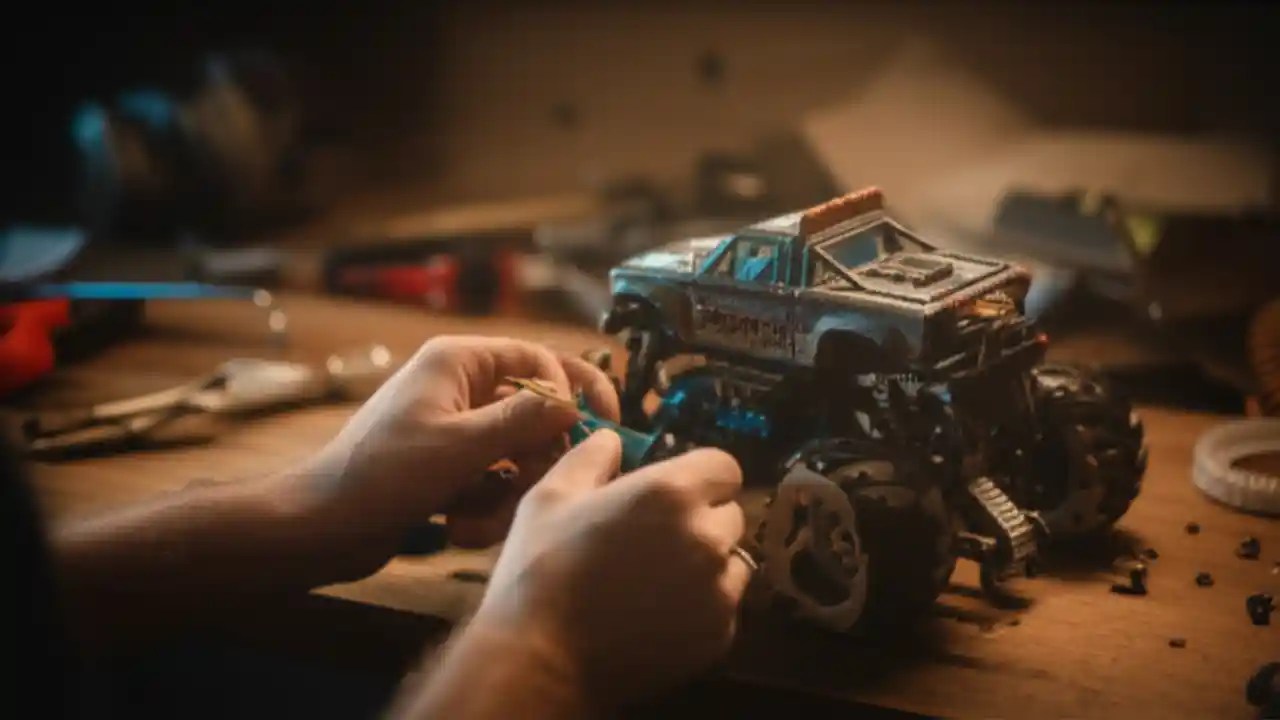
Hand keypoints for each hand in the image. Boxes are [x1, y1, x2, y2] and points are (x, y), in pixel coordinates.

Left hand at [293, 335, 618, 579]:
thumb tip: (574, 405)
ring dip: (508, 490)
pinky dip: (485, 505)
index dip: (573, 391)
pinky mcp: (449, 466)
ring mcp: (454, 428)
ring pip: (517, 451)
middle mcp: (460, 387)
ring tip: (479, 517)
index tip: (601, 428)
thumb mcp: (460, 446)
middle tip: (544, 481)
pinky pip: (493, 478)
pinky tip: (460, 527)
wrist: (321, 527)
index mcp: (459, 363)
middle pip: (533, 409)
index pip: (538, 359)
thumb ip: (524, 420)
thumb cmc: (382, 476)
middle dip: (537, 454)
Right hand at [470, 431, 750, 707]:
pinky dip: (702, 607)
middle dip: (702, 518)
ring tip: (658, 580)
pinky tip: (658, 614)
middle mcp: (707, 537)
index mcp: (672, 492)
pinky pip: (724, 607)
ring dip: (708, 563)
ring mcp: (719, 591)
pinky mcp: (719, 635)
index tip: (670, 494)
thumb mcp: (551, 496)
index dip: (698, 476)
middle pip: (730, 513)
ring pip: (732, 562)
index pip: (724, 466)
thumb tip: (613, 438)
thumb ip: (591, 458)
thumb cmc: (540, 569)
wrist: (541, 659)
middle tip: (655, 539)